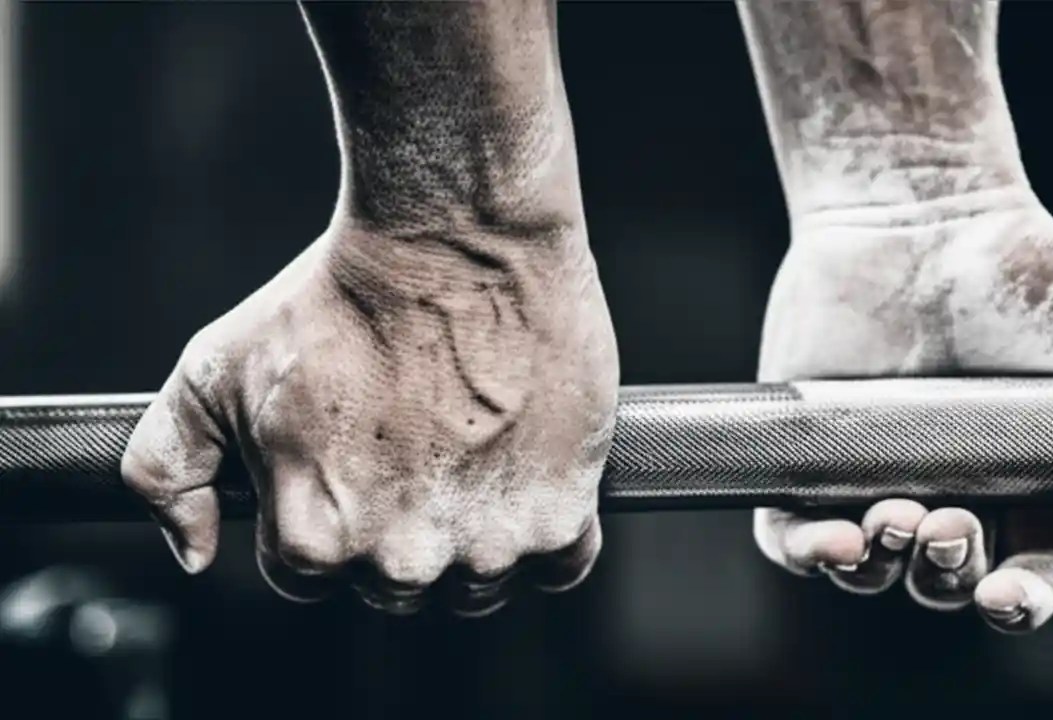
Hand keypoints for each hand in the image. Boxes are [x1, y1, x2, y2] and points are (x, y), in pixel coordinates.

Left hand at [121, 224, 617, 614]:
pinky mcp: (561, 513)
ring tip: (472, 454)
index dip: (326, 515)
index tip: (352, 463)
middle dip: (398, 533)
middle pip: (396, 587)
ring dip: (473, 538)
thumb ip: (166, 470)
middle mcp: (401, 560)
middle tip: (414, 452)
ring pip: (478, 583)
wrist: (454, 238)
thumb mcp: (211, 369)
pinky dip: (550, 534)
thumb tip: (194, 552)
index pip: (308, 576)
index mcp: (313, 539)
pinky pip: (561, 562)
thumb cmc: (337, 294)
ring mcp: (488, 544)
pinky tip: (529, 475)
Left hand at [752, 199, 1052, 632]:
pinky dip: (806, 556)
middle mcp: (948, 486)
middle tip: (946, 528)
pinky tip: (831, 543)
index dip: (1020, 600)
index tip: (1006, 599)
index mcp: (1025, 479)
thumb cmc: (1030, 270)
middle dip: (948, 576)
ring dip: (880, 573)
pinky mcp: (809, 451)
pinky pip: (790, 535)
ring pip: (871, 570)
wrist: (924, 211)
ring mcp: (872, 472)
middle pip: (945, 580)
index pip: (1027, 570)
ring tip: (892, 522)